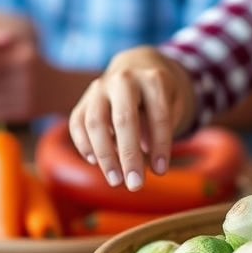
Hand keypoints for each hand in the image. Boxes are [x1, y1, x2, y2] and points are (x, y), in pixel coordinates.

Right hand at [67, 46, 194, 190]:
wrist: (136, 67)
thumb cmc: (159, 94)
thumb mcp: (174, 102)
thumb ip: (164, 127)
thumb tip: (148, 158)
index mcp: (152, 79)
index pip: (158, 115)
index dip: (160, 145)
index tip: (161, 171)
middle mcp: (123, 80)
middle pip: (123, 119)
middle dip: (129, 155)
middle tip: (135, 185)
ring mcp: (100, 88)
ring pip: (95, 122)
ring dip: (104, 155)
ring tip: (116, 180)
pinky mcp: (84, 99)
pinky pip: (77, 122)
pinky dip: (83, 144)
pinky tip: (95, 162)